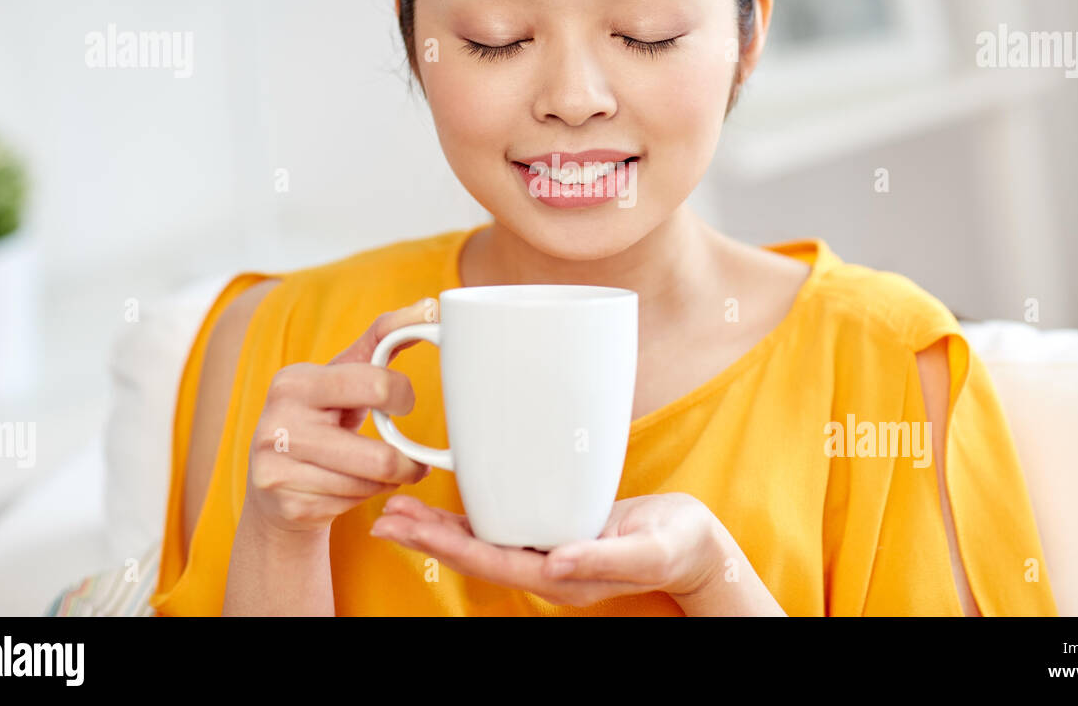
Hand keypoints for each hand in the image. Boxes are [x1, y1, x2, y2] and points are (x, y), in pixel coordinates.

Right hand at [242, 297, 437, 535]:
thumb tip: (429, 308)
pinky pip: (353, 505)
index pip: (376, 385)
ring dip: (389, 480)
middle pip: (379, 454)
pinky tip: (356, 488)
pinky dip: (366, 498)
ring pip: (371, 484)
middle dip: (408, 459)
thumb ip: (383, 339)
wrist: (272, 483)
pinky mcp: (287, 506)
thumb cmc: (319, 417)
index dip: (403, 396)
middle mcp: (277, 425)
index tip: (403, 404)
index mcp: (294, 382)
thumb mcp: (344, 374)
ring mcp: (277, 470)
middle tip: (414, 458)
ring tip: (387, 471)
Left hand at [369, 491, 720, 607]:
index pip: (490, 561)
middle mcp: (546, 565)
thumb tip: (555, 561)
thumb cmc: (675, 546)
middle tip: (383, 516)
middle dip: (427, 536)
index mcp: (561, 575)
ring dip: (439, 526)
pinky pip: (504, 523)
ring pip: (483, 539)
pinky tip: (451, 501)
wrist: (694, 544)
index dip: (446, 546)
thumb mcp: (646, 551)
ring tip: (399, 510)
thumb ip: (602, 557)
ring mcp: (548, 549)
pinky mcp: (555, 528)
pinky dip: (471, 514)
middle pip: (474, 552)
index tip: (406, 528)